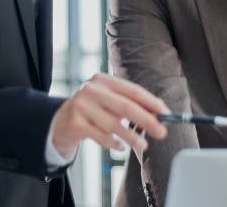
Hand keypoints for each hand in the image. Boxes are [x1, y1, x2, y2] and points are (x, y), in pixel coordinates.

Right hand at [51, 73, 169, 156]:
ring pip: (113, 124)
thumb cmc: (93, 111)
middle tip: (162, 131)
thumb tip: (158, 114)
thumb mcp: (109, 102)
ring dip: (132, 136)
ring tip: (143, 145)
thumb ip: (130, 105)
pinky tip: (121, 147)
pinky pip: (100, 135)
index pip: (132, 90)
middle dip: (147, 120)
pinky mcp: (74, 122)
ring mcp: (81, 105)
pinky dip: (113, 142)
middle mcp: (91, 89)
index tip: (165, 112)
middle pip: (125, 106)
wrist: (60, 122)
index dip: (150, 101)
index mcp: (104, 80)